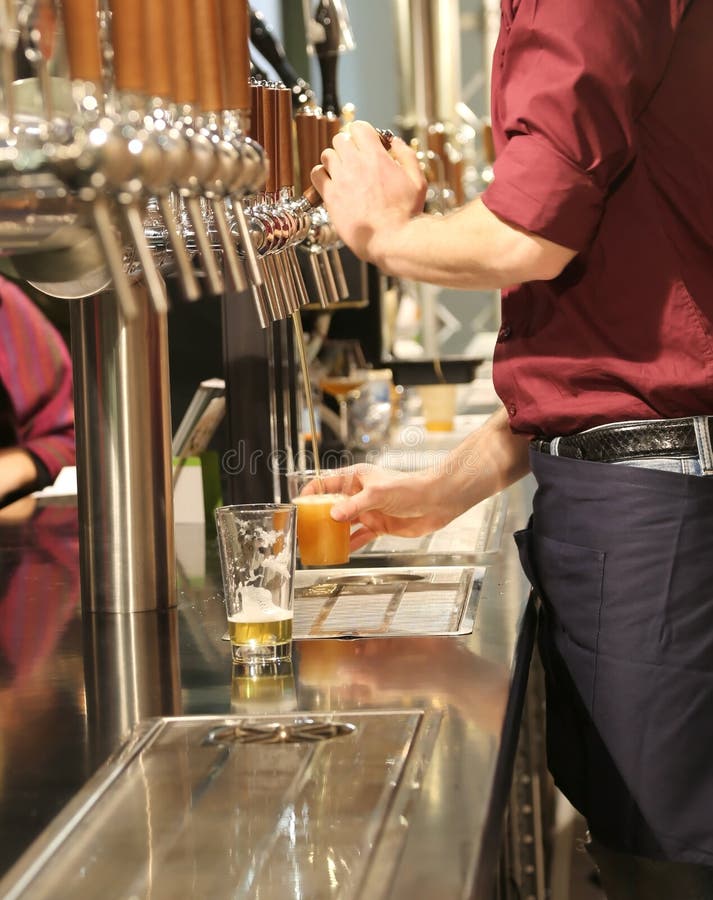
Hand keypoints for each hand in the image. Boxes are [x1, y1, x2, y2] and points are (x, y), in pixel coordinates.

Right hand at [301, 463, 452, 550]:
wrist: (437, 501)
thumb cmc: (411, 488)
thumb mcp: (378, 494)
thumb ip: (354, 505)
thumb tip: (333, 515)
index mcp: (357, 477)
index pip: (327, 483)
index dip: (311, 493)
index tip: (298, 505)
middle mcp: (360, 494)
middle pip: (333, 505)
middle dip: (318, 516)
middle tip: (304, 529)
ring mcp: (369, 510)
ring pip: (345, 523)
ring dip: (333, 532)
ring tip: (317, 543)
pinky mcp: (379, 525)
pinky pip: (360, 536)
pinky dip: (350, 544)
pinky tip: (340, 552)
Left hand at [311, 120, 426, 264]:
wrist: (392, 239)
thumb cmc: (406, 214)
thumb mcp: (417, 180)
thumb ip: (406, 155)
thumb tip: (395, 142)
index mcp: (377, 157)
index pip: (358, 127)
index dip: (361, 133)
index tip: (365, 143)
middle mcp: (356, 164)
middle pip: (340, 138)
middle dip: (348, 145)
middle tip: (355, 159)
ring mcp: (341, 180)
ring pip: (326, 154)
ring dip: (334, 159)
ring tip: (343, 171)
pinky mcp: (330, 197)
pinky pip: (316, 174)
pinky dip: (321, 174)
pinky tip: (331, 182)